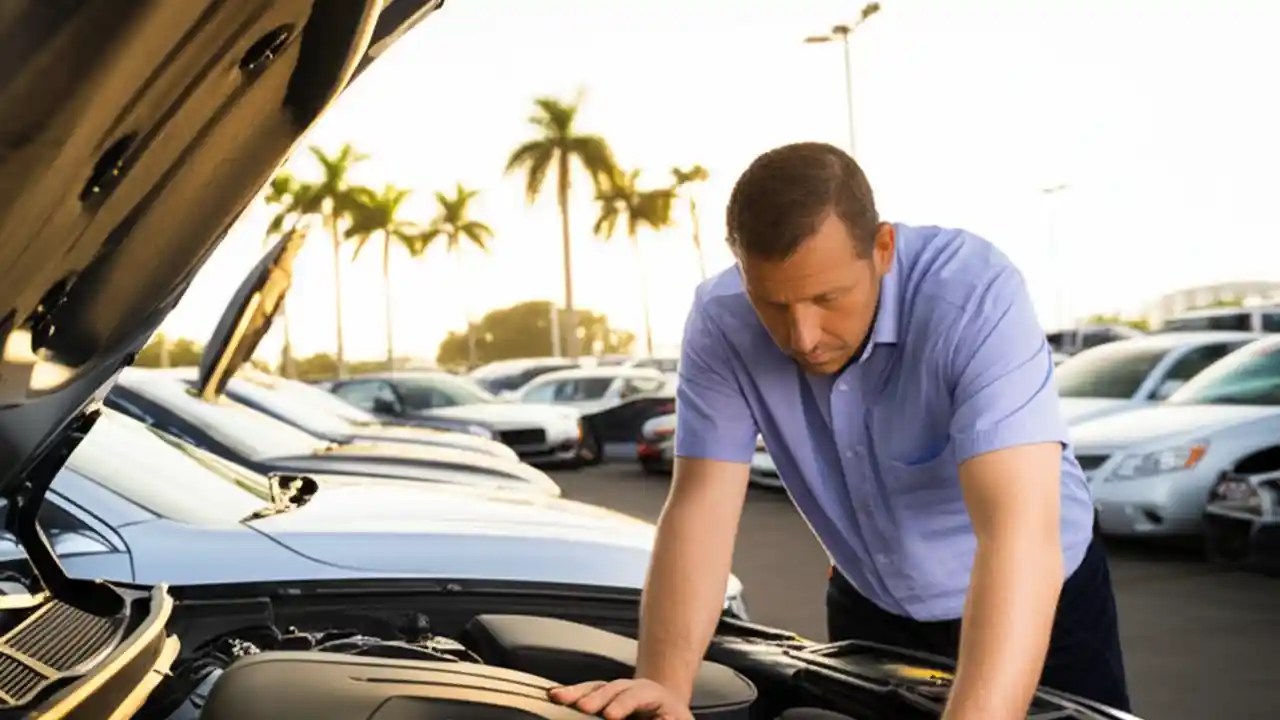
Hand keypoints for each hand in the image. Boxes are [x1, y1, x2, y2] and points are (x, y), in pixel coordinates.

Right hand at [547, 678, 693, 719]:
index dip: (622, 704)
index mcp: (654, 695)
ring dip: (577, 693)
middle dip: (597, 697)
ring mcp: (616, 693)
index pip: (637, 696)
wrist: (668, 711)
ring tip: (559, 697)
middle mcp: (632, 689)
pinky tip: (555, 694)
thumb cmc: (671, 719)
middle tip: (583, 706)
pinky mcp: (602, 699)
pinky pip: (585, 694)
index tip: (610, 715)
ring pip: (596, 688)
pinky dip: (570, 695)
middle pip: (614, 689)